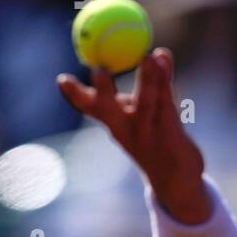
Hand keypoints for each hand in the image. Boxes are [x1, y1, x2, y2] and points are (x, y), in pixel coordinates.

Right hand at [56, 47, 207, 221]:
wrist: (174, 180)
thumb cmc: (148, 139)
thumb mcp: (130, 117)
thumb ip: (120, 92)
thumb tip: (99, 65)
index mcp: (114, 124)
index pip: (89, 108)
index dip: (74, 95)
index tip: (62, 79)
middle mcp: (126, 130)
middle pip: (110, 110)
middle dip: (102, 91)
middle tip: (97, 70)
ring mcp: (149, 135)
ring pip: (146, 104)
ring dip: (147, 79)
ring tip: (146, 56)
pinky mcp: (171, 137)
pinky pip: (168, 103)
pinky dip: (165, 79)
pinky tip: (163, 58)